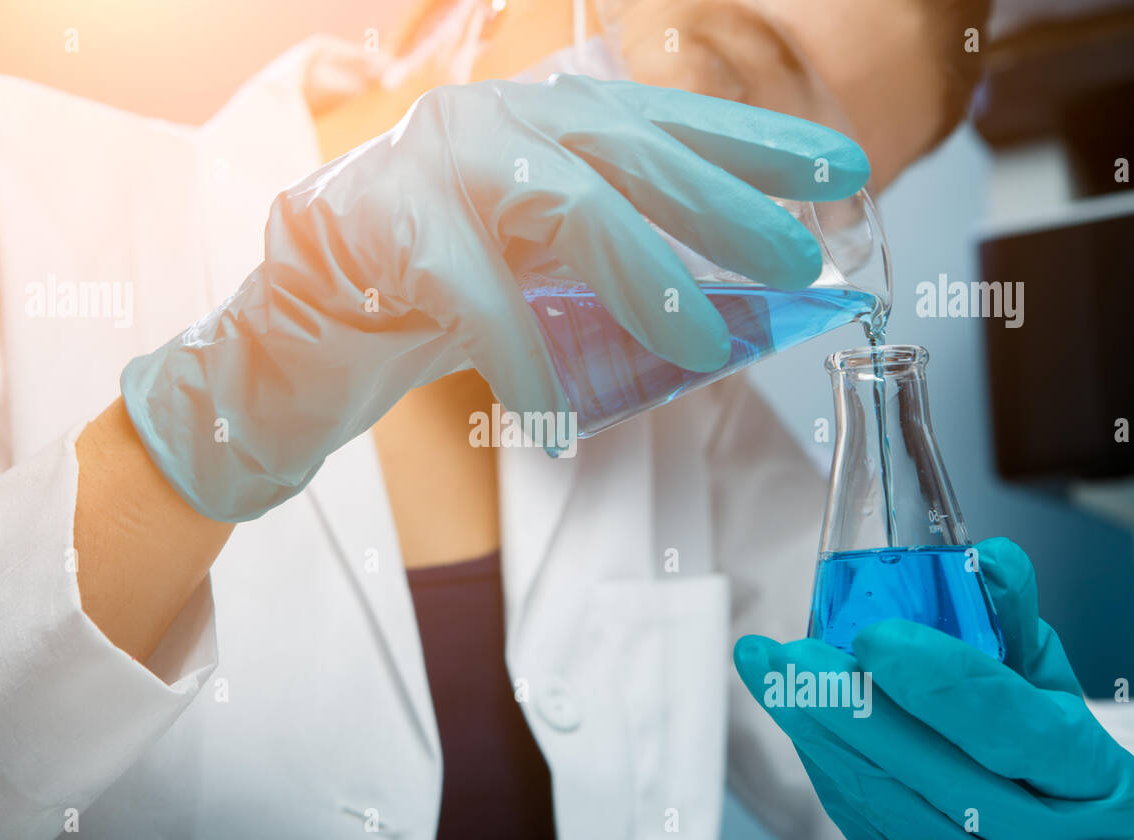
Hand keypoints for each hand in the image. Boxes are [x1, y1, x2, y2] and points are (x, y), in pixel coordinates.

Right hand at [121, 75, 868, 520]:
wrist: (291, 334)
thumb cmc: (428, 304)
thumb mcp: (537, 275)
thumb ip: (612, 270)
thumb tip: (735, 312)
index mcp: (532, 123)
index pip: (660, 118)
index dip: (752, 140)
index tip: (842, 167)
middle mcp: (489, 123)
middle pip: (630, 149)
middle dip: (726, 203)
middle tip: (803, 257)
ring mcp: (431, 165)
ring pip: (564, 204)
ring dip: (644, 276)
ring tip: (703, 345)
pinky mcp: (377, 227)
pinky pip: (475, 301)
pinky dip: (524, 367)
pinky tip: (556, 426)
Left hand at [733, 537, 1133, 839]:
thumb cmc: (1063, 775)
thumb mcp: (1060, 698)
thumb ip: (1016, 626)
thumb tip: (985, 559)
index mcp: (1086, 779)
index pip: (1009, 726)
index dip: (940, 681)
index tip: (877, 636)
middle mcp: (1034, 837)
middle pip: (930, 771)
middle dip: (850, 706)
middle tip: (795, 655)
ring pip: (883, 801)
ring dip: (816, 732)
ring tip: (771, 673)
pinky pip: (864, 823)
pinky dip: (825, 765)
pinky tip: (795, 717)